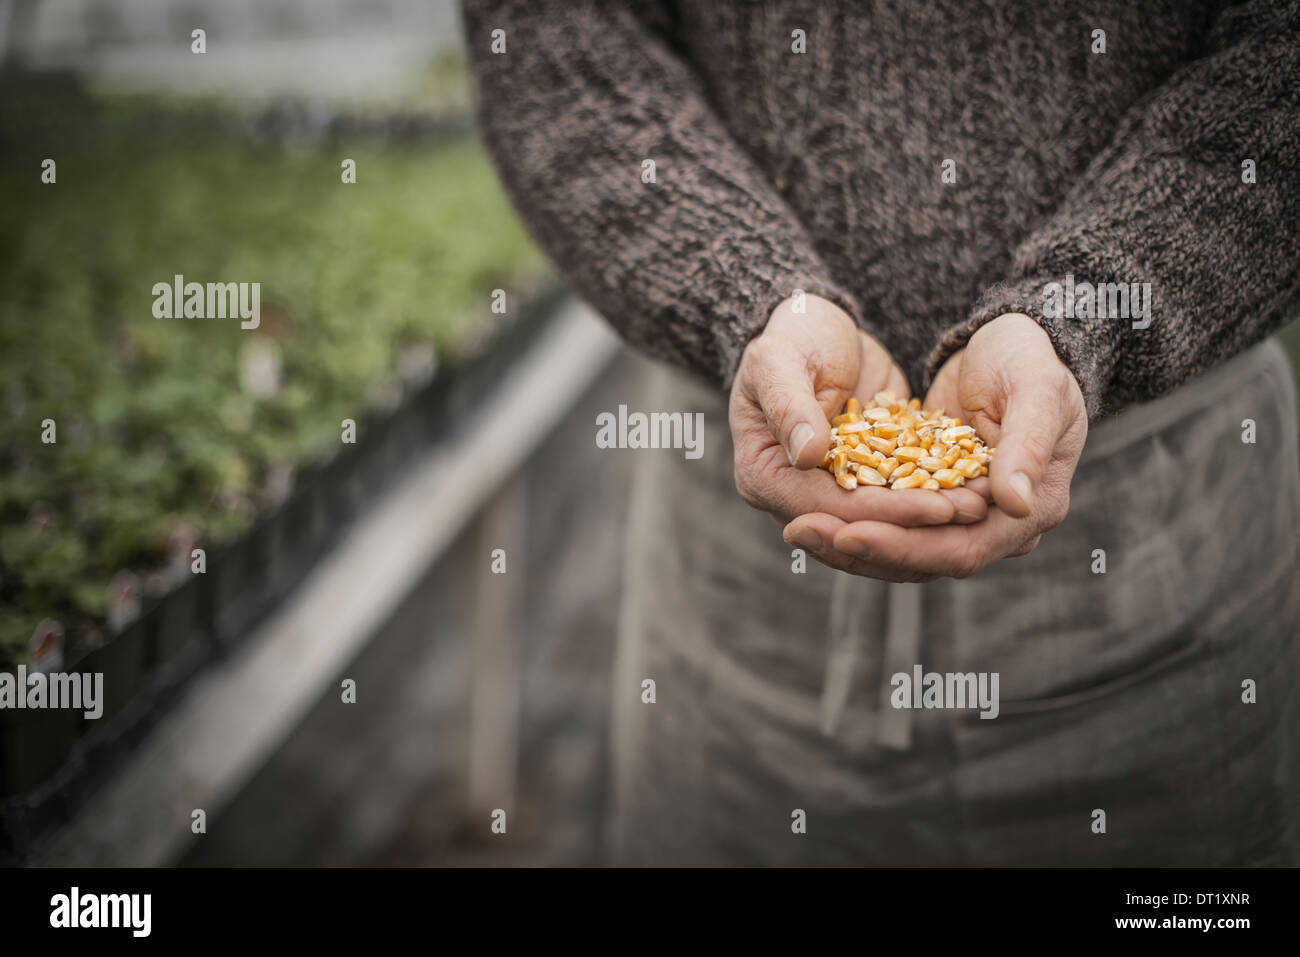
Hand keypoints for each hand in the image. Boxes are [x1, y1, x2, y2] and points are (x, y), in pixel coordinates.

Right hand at [729, 295, 991, 527]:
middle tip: (975, 513)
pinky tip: (978, 495)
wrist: (820, 327)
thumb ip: (791, 406)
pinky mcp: (860, 485)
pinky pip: (898, 505)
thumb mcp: (782, 360)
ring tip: (984, 507)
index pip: (828, 507)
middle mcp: (793, 498)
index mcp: (763, 475)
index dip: (884, 512)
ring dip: (932, 525)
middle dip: (917, 525)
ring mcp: (827, 495)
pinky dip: (935, 505)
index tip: (938, 508)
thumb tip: (809, 456)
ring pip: (881, 529)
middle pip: (857, 529)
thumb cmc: (793, 336)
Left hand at [781, 313, 1086, 579]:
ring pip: (903, 548)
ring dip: (849, 542)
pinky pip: (891, 522)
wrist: (1009, 340)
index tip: (849, 534)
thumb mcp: (1035, 387)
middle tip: (803, 533)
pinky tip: (809, 511)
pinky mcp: (934, 499)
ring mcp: (966, 517)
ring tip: (799, 529)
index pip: (961, 549)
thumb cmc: (1029, 356)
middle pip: (924, 560)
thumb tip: (1013, 505)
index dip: (904, 547)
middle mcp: (1001, 526)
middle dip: (863, 550)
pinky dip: (854, 519)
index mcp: (1033, 509)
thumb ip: (1027, 443)